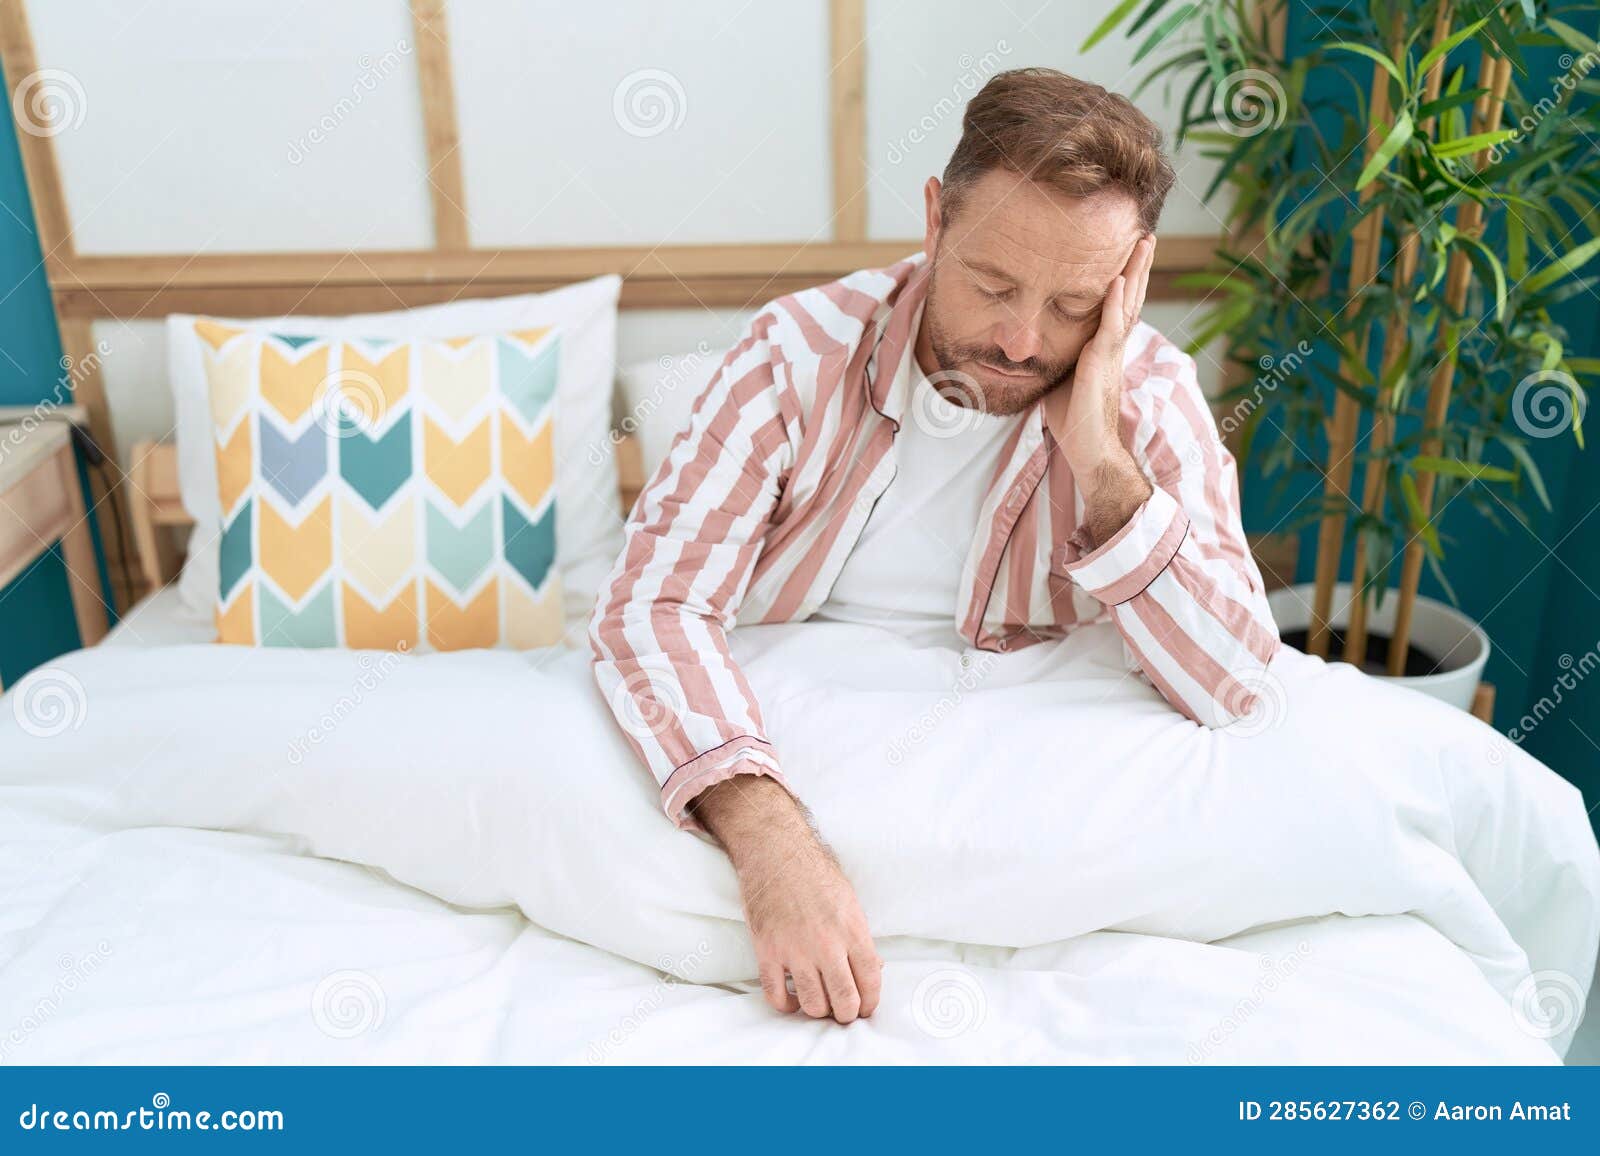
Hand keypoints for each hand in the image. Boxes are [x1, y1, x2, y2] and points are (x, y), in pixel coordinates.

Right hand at [693, 775, 882, 1023]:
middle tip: (842, 1012)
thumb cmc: (815, 872)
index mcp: (852, 930)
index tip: (865, 1008)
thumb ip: (860, 937)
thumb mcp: (850, 900)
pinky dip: (786, 1005)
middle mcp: (826, 944)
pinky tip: (792, 998)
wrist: (775, 851)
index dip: (870, 1002)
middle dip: (846, 1014)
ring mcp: (794, 950)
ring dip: (818, 1011)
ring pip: (812, 1004)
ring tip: (819, 1003)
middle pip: (844, 1000)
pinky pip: (776, 995)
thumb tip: (875, 968)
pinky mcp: (767, 951)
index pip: (871, 981)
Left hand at [1045, 233, 1154, 476]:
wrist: (1087, 448)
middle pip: (1131, 297)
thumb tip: (1034, 338)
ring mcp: (1110, 354)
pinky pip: (1110, 330)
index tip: (1131, 251)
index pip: (1119, 305)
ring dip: (1135, 274)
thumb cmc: (1073, 417)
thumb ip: (1058, 353)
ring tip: (1143, 244)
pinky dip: (1116, 305)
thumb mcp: (1061, 375)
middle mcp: (1113, 346)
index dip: (1126, 278)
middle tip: (1148, 234)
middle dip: (1139, 266)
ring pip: (1128, 306)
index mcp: (1104, 346)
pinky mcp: (1100, 365)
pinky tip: (1118, 282)